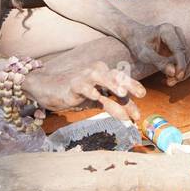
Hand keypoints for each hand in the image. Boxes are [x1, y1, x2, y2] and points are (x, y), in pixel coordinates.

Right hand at [27, 61, 146, 122]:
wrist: (48, 88)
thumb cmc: (75, 93)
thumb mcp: (96, 101)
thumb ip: (112, 105)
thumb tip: (130, 117)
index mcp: (105, 75)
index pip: (123, 82)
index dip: (133, 94)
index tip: (141, 107)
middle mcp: (98, 72)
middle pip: (117, 76)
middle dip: (129, 84)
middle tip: (141, 94)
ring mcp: (85, 76)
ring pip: (102, 77)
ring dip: (112, 84)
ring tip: (121, 92)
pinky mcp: (73, 84)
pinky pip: (84, 87)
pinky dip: (90, 91)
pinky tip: (96, 96)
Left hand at [121, 21, 189, 84]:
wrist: (135, 36)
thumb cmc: (138, 42)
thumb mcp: (144, 54)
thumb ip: (158, 62)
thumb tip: (173, 72)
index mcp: (167, 30)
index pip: (180, 49)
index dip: (181, 64)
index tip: (178, 76)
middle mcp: (176, 32)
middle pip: (187, 54)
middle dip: (181, 70)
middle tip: (170, 82)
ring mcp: (180, 38)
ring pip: (189, 58)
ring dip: (183, 72)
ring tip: (170, 81)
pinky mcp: (181, 46)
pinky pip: (187, 59)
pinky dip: (181, 70)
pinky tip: (170, 76)